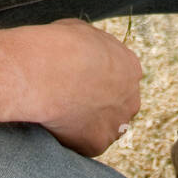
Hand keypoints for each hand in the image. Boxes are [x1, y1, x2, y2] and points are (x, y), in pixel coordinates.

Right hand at [15, 19, 142, 157]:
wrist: (47, 72)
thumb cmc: (59, 46)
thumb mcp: (82, 32)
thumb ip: (93, 49)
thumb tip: (87, 53)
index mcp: (131, 68)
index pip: (120, 79)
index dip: (99, 81)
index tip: (80, 82)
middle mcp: (131, 98)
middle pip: (117, 106)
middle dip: (98, 105)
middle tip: (70, 100)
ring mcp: (116, 124)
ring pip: (103, 127)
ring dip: (86, 124)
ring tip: (57, 114)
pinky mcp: (97, 144)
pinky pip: (84, 144)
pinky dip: (70, 139)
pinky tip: (53, 125)